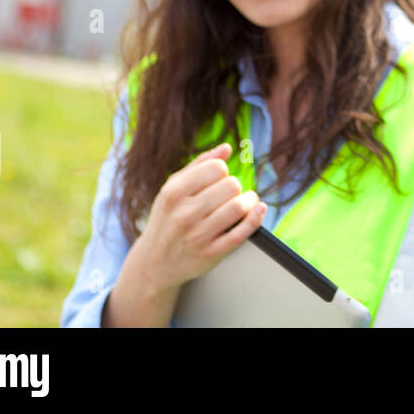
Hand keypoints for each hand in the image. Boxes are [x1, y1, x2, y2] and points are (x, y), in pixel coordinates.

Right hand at [129, 143, 266, 295]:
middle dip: (234, 188)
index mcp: (174, 193)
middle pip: (231, 185)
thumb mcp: (172, 190)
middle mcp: (184, 214)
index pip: (217, 168)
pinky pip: (241, 233)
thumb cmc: (167, 220)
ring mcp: (198, 235)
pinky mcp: (211, 253)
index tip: (217, 181)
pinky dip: (256, 218)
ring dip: (249, 201)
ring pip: (238, 206)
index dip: (222, 172)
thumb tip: (226, 148)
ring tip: (245, 202)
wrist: (153, 264)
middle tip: (229, 195)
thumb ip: (199, 166)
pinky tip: (259, 210)